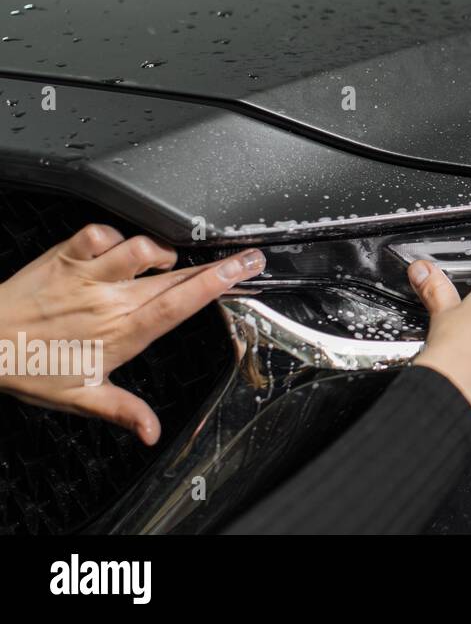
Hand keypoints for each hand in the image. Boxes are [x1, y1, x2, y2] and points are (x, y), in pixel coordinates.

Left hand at [0, 224, 265, 443]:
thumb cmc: (30, 368)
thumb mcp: (80, 398)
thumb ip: (123, 411)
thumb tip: (154, 433)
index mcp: (122, 334)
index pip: (180, 305)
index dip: (217, 284)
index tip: (245, 270)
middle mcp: (110, 301)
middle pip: (174, 277)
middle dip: (215, 264)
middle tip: (243, 257)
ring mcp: (88, 276)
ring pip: (139, 248)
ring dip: (159, 251)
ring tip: (163, 260)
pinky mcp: (66, 257)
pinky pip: (99, 233)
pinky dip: (113, 235)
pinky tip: (118, 247)